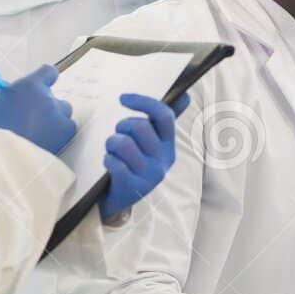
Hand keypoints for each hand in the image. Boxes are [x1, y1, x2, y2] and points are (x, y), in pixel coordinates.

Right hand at [0, 65, 76, 154]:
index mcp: (30, 86)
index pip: (48, 72)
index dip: (45, 80)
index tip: (40, 87)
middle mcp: (48, 99)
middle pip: (55, 99)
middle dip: (45, 108)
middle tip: (31, 120)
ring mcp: (59, 116)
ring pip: (63, 115)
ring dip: (53, 122)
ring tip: (36, 135)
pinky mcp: (65, 134)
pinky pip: (67, 130)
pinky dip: (58, 135)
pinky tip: (43, 142)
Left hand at [100, 92, 188, 220]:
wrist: (121, 198)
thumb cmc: (135, 162)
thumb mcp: (152, 143)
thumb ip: (163, 120)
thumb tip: (186, 95)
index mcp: (169, 145)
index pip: (164, 116)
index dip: (144, 102)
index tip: (123, 99)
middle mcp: (164, 160)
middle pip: (139, 127)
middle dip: (122, 126)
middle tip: (118, 135)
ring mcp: (149, 175)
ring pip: (124, 143)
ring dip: (111, 143)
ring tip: (112, 150)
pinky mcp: (133, 187)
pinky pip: (115, 163)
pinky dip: (108, 159)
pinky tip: (110, 163)